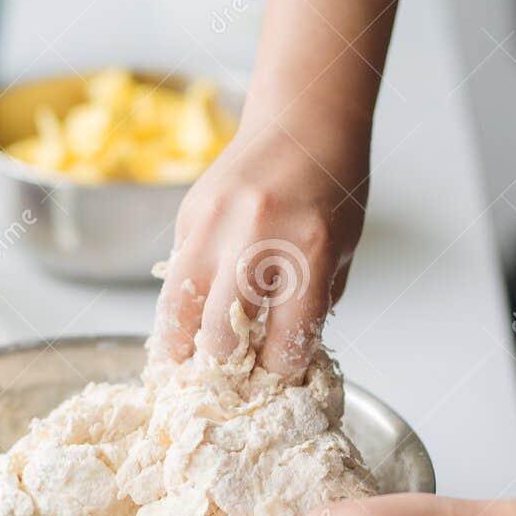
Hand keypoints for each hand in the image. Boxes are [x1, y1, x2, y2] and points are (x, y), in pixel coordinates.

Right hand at [152, 119, 367, 377]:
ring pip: (179, 313)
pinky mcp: (188, 217)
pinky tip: (179, 334)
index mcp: (308, 253)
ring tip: (180, 380)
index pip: (283, 343)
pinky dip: (176, 313)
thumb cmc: (332, 184)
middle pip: (222, 337)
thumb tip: (282, 360)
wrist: (304, 117)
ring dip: (180, 354)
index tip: (272, 393)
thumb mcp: (341, 250)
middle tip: (223, 397)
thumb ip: (312, 305)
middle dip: (223, 376)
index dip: (277, 377)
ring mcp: (213, 227)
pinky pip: (173, 279)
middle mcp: (256, 241)